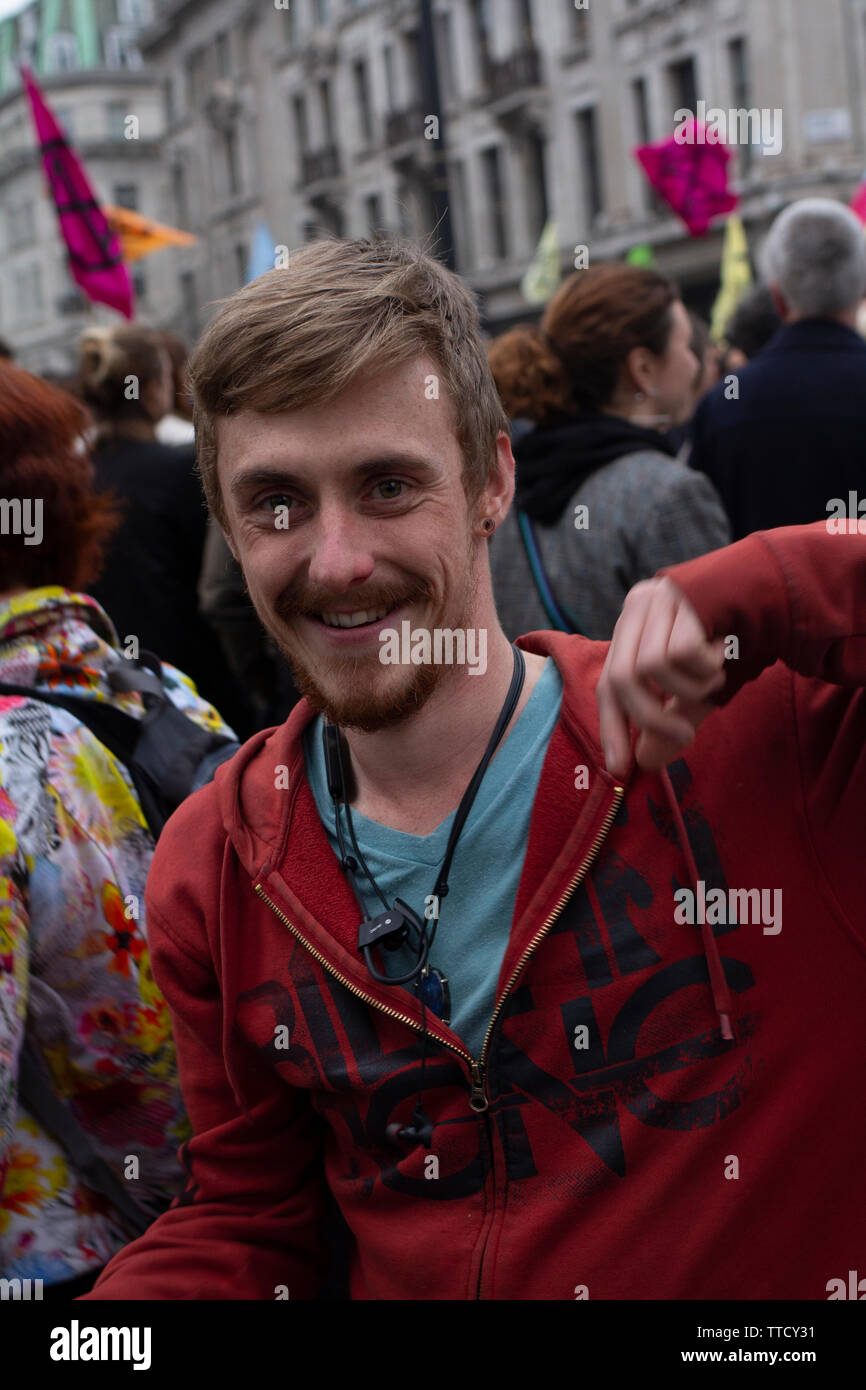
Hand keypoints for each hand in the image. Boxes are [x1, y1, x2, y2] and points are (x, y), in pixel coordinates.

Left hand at [597, 577, 726, 776]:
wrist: (775, 592)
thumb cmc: (731, 641)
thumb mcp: (694, 687)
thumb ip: (670, 720)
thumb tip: (645, 762)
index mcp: (632, 629)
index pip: (608, 683)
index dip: (611, 727)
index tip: (618, 768)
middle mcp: (637, 609)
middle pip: (622, 678)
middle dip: (652, 719)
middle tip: (686, 737)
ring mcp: (659, 598)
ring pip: (652, 666)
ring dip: (690, 688)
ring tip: (714, 677)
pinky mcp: (684, 593)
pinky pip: (683, 651)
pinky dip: (706, 666)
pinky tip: (722, 651)